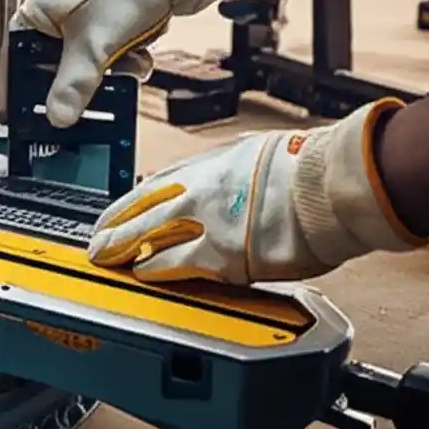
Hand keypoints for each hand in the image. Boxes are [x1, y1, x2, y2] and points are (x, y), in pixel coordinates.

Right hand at [4, 0, 229, 127]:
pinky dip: (120, 69)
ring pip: (80, 73)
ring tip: (123, 65)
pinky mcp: (101, 37)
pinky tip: (134, 59)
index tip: (22, 117)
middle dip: (77, 83)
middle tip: (86, 97)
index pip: (13, 60)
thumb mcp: (93, 45)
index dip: (16, 90)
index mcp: (35, 14)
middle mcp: (52, 22)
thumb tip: (57, 116)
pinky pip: (102, 68)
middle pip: (49, 72)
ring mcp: (78, 30)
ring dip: (105, 77)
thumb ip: (73, 84)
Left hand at [87, 99, 428, 285]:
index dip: (131, 201)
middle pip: (142, 210)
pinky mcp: (220, 255)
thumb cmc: (310, 168)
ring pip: (147, 236)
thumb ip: (234, 173)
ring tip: (107, 259)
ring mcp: (205, 222)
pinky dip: (154, 270)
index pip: (156, 184)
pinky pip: (175, 265)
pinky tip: (141, 274)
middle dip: (114, 227)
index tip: (117, 211)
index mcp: (211, 164)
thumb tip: (231, 183)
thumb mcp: (258, 155)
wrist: (331, 184)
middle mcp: (200, 189)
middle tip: (96, 240)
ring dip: (123, 249)